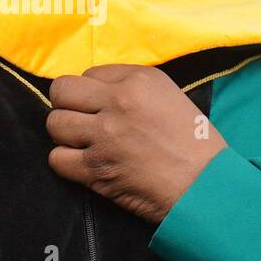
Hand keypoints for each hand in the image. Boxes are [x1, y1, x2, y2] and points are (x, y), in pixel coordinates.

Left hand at [46, 63, 228, 225]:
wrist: (205, 186)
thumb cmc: (196, 143)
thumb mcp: (170, 96)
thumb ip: (134, 87)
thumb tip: (98, 90)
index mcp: (138, 81)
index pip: (88, 73)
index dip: (91, 92)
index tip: (103, 107)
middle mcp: (117, 102)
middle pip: (62, 92)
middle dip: (67, 106)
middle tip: (82, 121)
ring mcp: (104, 136)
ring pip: (55, 124)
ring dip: (66, 135)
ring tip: (85, 143)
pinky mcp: (96, 169)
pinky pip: (57, 159)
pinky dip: (67, 163)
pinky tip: (85, 164)